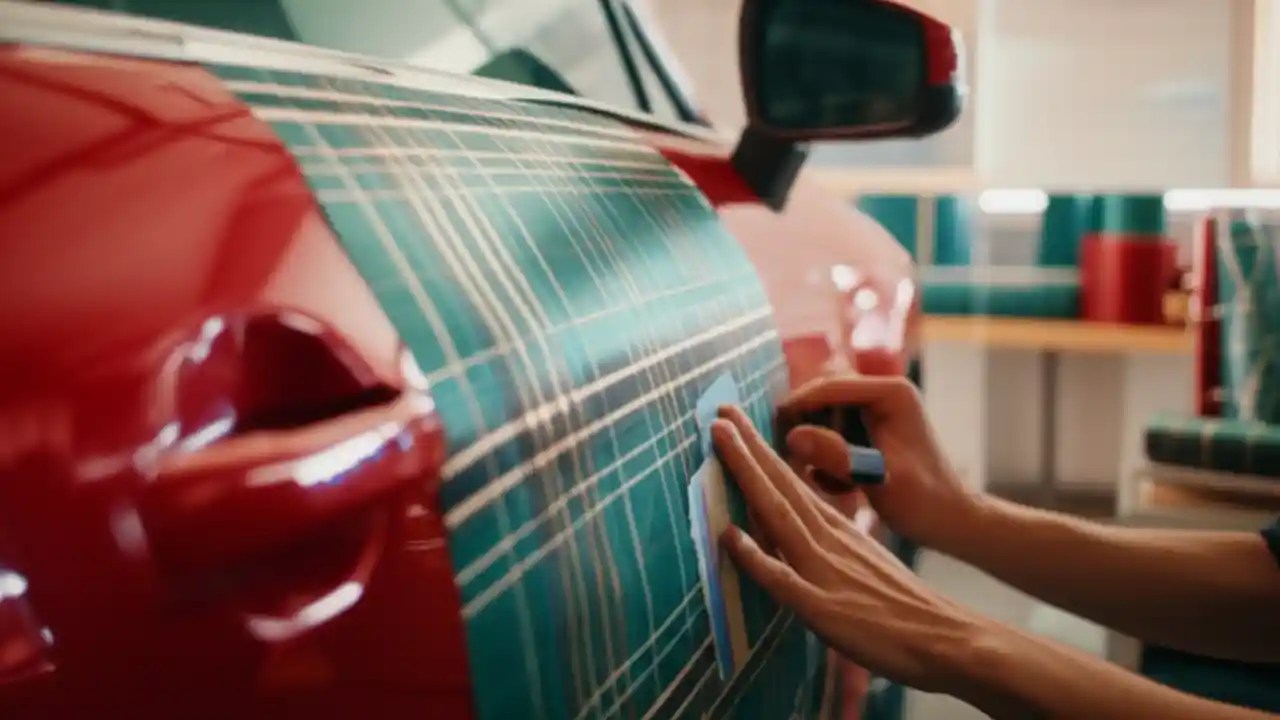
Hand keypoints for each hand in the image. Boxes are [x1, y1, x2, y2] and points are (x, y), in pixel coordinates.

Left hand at [712, 407, 981, 691]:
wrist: (947, 637)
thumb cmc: (905, 606)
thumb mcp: (863, 559)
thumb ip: (830, 542)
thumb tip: (801, 527)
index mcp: (835, 528)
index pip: (791, 480)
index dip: (760, 450)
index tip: (735, 420)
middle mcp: (826, 539)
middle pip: (780, 484)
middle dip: (747, 446)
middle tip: (719, 408)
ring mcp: (823, 570)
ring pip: (777, 513)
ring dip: (747, 474)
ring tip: (720, 438)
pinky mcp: (822, 608)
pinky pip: (782, 579)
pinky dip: (755, 556)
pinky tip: (729, 536)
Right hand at [782, 375, 981, 550]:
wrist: (951, 523)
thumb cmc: (924, 502)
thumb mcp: (878, 479)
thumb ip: (838, 457)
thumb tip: (793, 436)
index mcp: (892, 393)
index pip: (831, 386)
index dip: (797, 406)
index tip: (771, 431)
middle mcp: (884, 395)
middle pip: (824, 399)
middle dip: (806, 429)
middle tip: (789, 458)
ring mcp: (878, 413)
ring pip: (826, 419)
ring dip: (817, 448)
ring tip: (824, 480)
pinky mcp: (871, 433)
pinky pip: (835, 436)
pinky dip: (829, 460)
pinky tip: (839, 487)